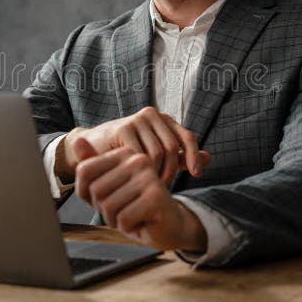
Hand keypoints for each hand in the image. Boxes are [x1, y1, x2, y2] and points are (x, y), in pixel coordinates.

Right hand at [56, 106, 209, 185]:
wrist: (92, 148)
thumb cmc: (127, 152)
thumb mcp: (157, 154)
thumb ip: (180, 157)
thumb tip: (208, 159)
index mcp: (163, 119)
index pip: (187, 136)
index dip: (194, 155)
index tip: (196, 174)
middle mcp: (151, 115)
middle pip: (172, 147)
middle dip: (171, 170)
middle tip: (164, 186)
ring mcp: (135, 120)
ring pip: (157, 152)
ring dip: (156, 173)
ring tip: (150, 185)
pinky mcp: (121, 129)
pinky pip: (139, 155)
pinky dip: (141, 171)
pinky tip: (137, 180)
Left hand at [72, 139, 207, 251]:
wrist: (168, 227)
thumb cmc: (135, 207)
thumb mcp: (106, 187)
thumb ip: (91, 166)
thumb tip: (76, 140)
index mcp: (125, 153)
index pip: (84, 170)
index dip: (88, 193)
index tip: (109, 198)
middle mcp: (138, 160)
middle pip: (95, 190)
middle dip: (104, 209)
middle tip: (124, 210)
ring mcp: (149, 176)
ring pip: (109, 206)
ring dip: (117, 220)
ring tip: (133, 216)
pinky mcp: (156, 196)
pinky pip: (124, 218)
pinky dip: (129, 227)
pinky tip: (143, 222)